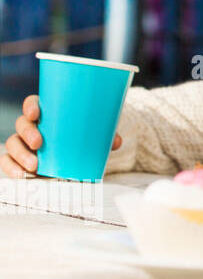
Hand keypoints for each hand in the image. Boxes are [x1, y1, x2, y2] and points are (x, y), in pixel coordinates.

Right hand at [2, 94, 121, 178]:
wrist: (76, 157)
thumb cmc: (82, 138)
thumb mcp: (94, 134)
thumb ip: (105, 135)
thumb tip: (116, 142)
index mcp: (47, 113)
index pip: (33, 103)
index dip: (31, 106)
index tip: (36, 114)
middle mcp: (32, 126)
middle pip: (21, 124)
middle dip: (27, 133)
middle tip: (38, 144)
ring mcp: (24, 143)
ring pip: (12, 143)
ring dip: (20, 154)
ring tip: (34, 166)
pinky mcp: (21, 160)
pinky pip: (8, 162)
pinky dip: (10, 168)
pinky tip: (20, 175)